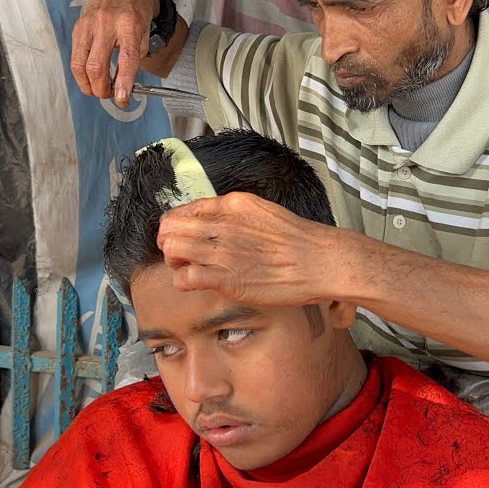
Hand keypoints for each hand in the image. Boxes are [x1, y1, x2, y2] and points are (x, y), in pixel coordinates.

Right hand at [70, 0, 158, 105]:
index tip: (123, 98)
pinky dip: (81, 73)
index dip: (124, 82)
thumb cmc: (135, 9)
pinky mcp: (78, 27)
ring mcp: (89, 25)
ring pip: (80, 64)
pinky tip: (90, 77)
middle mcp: (107, 23)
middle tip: (110, 95)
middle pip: (97, 66)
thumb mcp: (145, 31)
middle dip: (101, 89)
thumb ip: (136, 56)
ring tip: (98, 90)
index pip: (126, 58)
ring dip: (87, 85)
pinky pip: (75, 57)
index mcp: (129, 24)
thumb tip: (124, 82)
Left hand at [156, 192, 344, 305]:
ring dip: (173, 261)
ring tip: (185, 267)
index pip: (186, 209)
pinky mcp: (226, 279)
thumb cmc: (298, 241)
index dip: (176, 224)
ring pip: (172, 250)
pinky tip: (194, 283)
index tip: (180, 235)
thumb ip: (236, 215)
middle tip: (177, 254)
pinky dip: (182, 280)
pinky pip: (184, 278)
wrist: (320, 261)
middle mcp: (224, 224)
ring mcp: (224, 252)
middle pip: (172, 227)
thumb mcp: (264, 212)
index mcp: (233, 205)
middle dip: (168, 241)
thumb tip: (216, 223)